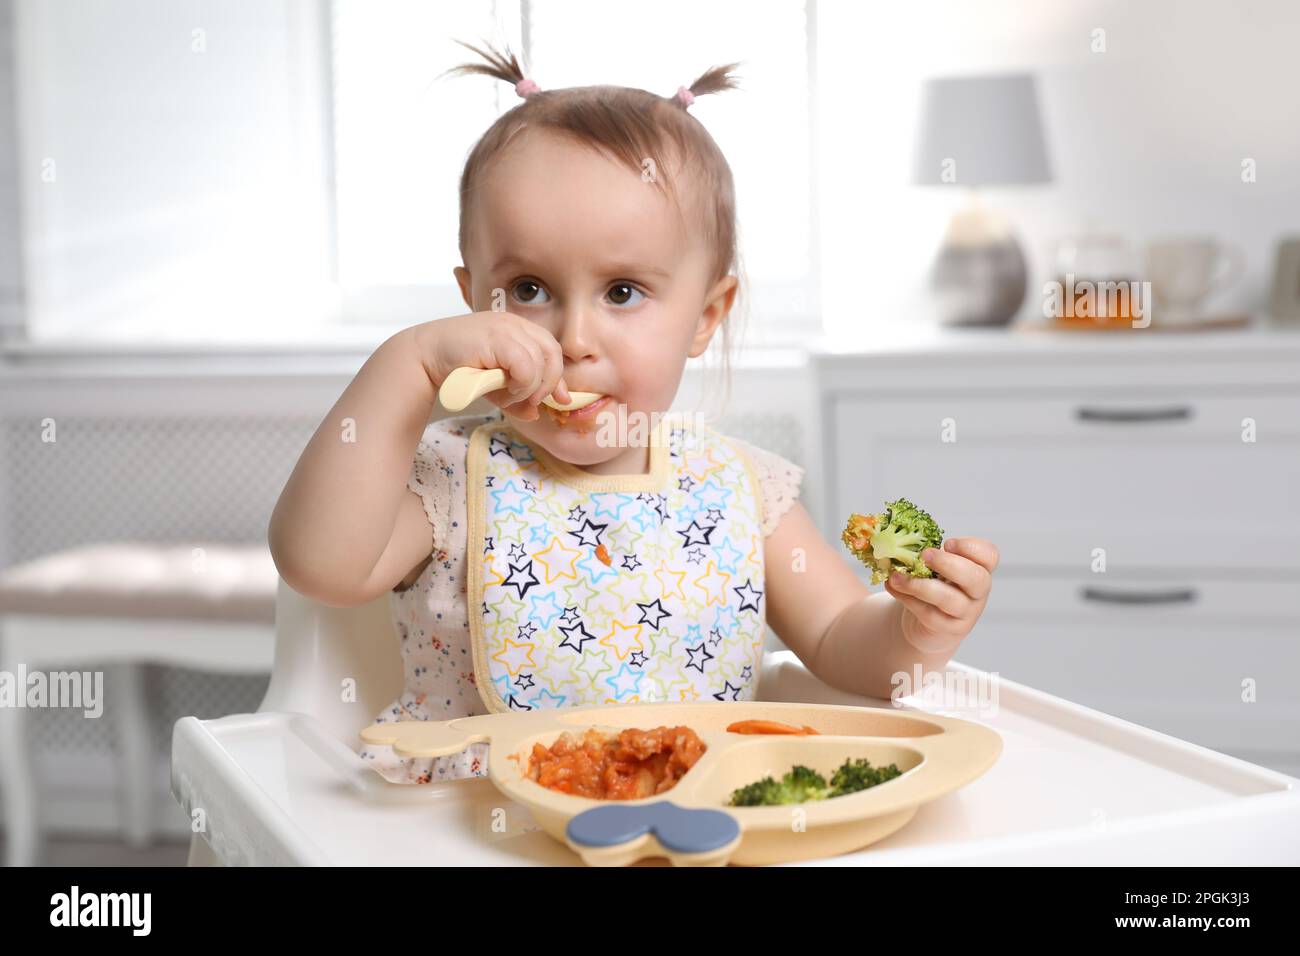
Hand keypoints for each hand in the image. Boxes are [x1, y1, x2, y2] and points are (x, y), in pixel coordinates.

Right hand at [411, 311, 570, 420]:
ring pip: (540, 362)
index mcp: (518, 328)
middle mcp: (515, 323)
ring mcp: (506, 327)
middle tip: (530, 401)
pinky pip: (526, 366)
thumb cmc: (458, 368)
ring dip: (529, 388)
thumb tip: (535, 413)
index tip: (559, 400)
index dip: (558, 377)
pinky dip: (520, 384)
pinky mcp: (496, 338)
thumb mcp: (494, 385)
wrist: (424, 358)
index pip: (552, 349)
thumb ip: (517, 396)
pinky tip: (503, 390)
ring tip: (508, 397)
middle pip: (553, 353)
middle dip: (548, 383)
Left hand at [884, 537, 998, 653]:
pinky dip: (908, 599)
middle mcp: (977, 591)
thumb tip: (890, 541)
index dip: (972, 548)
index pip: (989, 555)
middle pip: (977, 578)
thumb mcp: (932, 566)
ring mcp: (966, 612)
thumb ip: (923, 553)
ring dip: (920, 586)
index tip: (947, 543)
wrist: (924, 622)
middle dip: (949, 564)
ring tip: (896, 576)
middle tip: (925, 555)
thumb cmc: (931, 584)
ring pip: (951, 600)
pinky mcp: (949, 629)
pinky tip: (892, 587)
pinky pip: (930, 614)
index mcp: (978, 568)